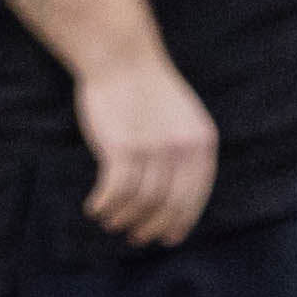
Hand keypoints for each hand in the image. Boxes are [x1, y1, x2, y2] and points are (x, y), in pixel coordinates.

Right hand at [71, 47, 220, 248]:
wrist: (121, 58)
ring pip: (140, 202)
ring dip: (123, 218)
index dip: (181, 221)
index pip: (195, 195)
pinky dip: (104, 205)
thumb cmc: (145, 88)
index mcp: (201, 142)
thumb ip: (182, 151)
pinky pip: (115, 191)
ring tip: (110, 221)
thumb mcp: (180, 118)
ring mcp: (153, 148)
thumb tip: (172, 196)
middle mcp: (181, 148)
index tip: (168, 238)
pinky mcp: (123, 148)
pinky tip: (94, 207)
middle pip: (168, 204)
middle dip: (151, 226)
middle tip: (135, 237)